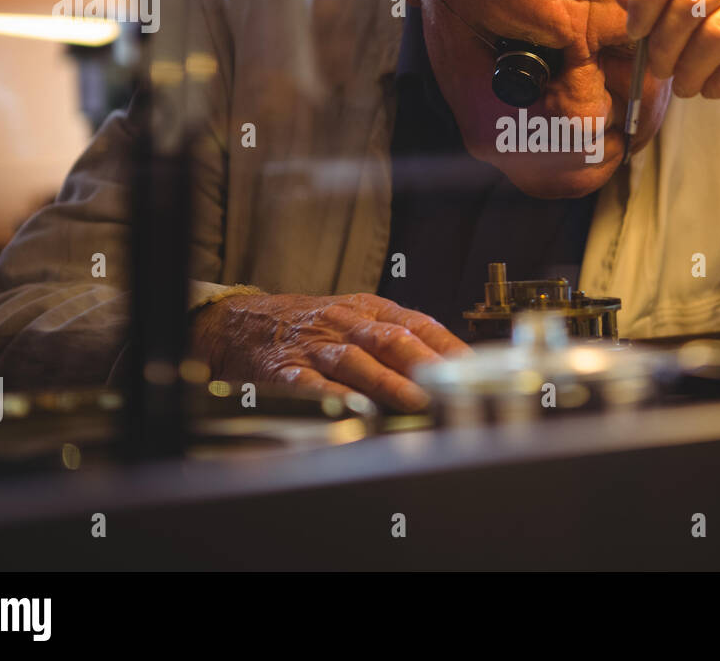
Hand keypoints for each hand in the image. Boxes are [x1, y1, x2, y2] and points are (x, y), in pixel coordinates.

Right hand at [189, 292, 470, 410]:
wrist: (245, 323)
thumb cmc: (313, 326)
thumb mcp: (358, 317)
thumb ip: (399, 338)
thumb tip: (451, 367)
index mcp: (369, 309)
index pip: (418, 323)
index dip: (448, 345)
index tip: (474, 367)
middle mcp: (346, 323)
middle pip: (392, 339)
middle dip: (425, 363)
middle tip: (452, 387)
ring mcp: (317, 347)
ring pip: (358, 361)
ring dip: (390, 383)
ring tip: (417, 403)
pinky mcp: (287, 371)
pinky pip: (315, 384)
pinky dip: (338, 398)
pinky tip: (358, 410)